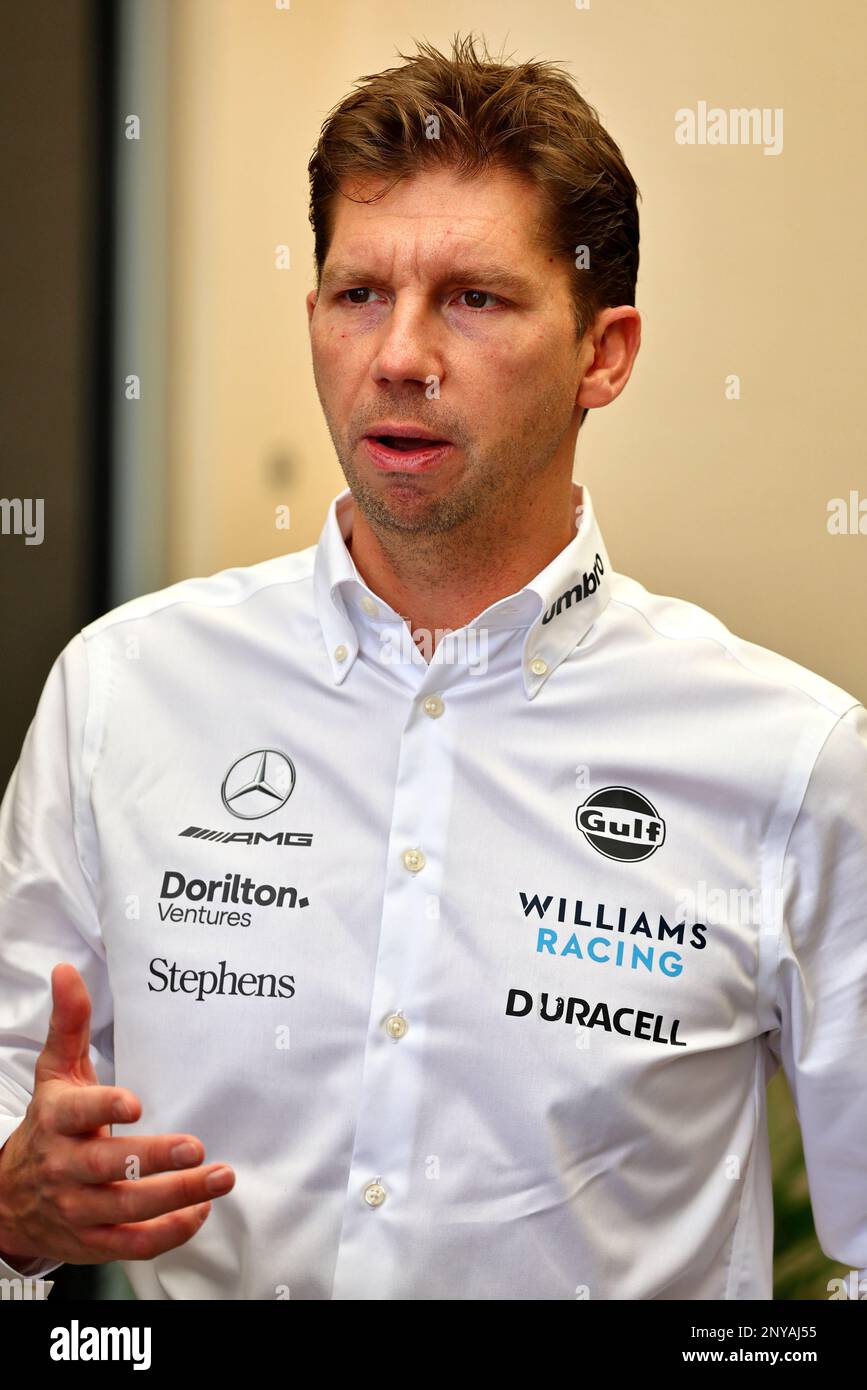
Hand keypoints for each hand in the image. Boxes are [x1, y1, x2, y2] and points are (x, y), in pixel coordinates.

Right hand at [0, 961, 234, 1264]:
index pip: (78, 1114)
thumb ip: (70, 1023)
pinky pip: (133, 1243)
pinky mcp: (93, 1241)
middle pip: (110, 1167)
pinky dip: (168, 1232)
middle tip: (197, 1147)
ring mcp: (79, 1209)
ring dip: (177, 1195)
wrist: (10, 1197)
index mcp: (58, 1120)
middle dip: (155, 1158)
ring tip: (221, 1177)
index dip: (105, 1109)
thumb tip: (68, 971)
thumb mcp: (56, 1073)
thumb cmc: (49, 1123)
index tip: (135, 1103)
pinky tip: (200, 1211)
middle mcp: (65, 1168)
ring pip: (128, 1208)